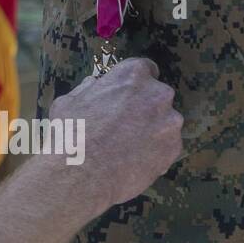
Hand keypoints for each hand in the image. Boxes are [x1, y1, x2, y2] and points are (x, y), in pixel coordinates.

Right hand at [48, 58, 182, 213]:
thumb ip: (87, 89)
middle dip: (145, 109)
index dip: (136, 85)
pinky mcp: (174, 148)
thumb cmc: (72, 133)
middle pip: (157, 97)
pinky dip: (155, 154)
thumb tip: (92, 84)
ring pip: (165, 124)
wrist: (83, 172)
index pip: (145, 69)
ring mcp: (169, 121)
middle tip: (126, 126)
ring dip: (152, 132)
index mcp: (133, 75)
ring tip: (129, 149)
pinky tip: (135, 163)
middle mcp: (157, 93)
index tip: (129, 96)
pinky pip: (167, 148)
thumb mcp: (69, 101)